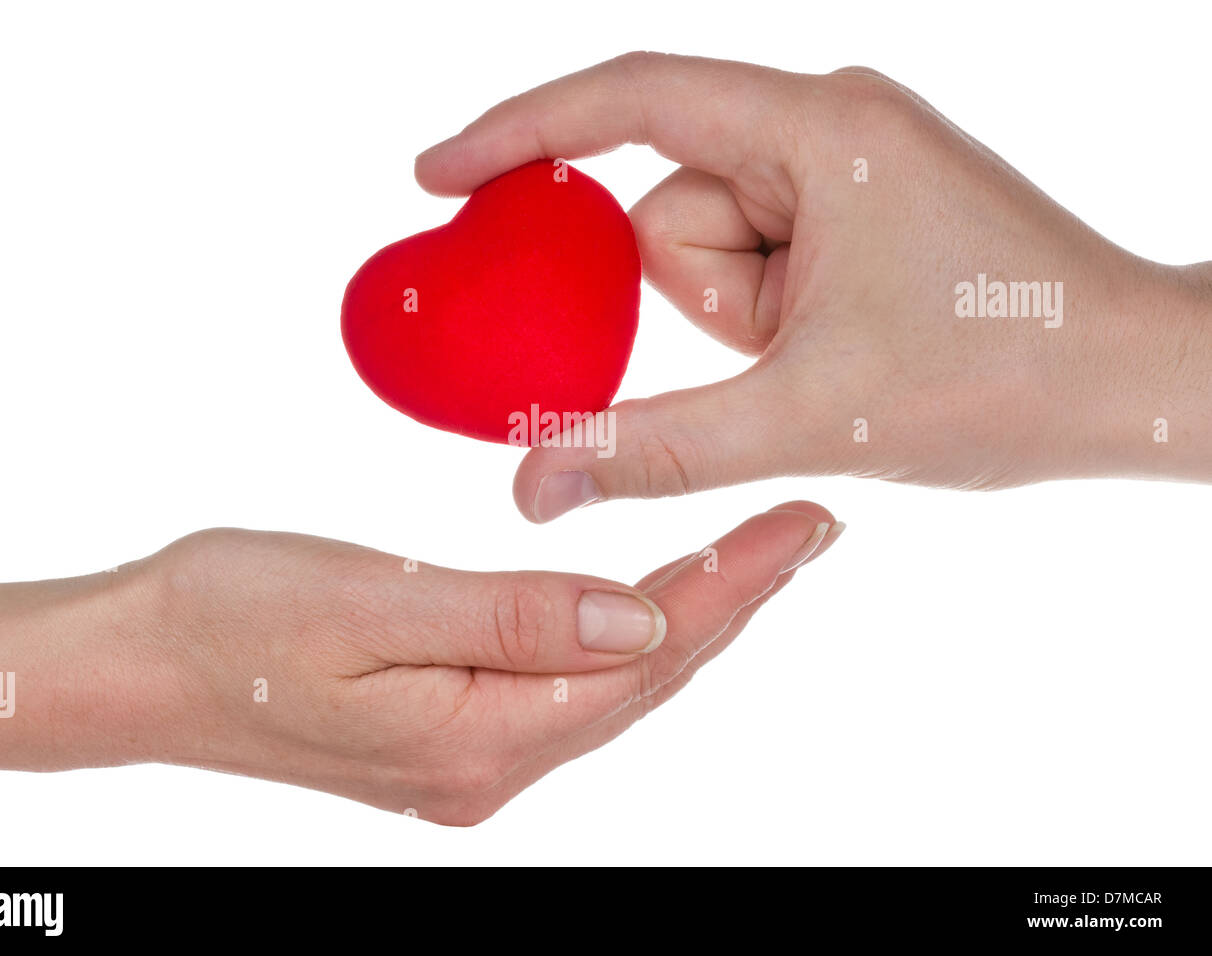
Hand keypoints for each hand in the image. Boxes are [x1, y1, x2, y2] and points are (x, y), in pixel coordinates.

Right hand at [0, 503, 839, 824]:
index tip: (802, 526)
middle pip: (642, 677)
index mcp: (477, 739)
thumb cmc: (231, 620)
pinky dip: (615, 633)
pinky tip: (640, 600)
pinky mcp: (446, 732)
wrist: (137, 666)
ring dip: (684, 617)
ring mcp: (467, 756)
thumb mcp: (369, 603)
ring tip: (750, 554)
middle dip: (729, 599)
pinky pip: (562, 685)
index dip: (730, 587)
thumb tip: (638, 612)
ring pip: (609, 683)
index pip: (642, 658)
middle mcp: (487, 765)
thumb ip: (510, 616)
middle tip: (806, 528)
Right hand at [416, 53, 1211, 520]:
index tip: (434, 177)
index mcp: (816, 129)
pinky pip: (753, 265)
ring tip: (829, 359)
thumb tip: (533, 482)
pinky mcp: (852, 210)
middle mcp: (824, 126)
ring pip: (708, 251)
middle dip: (700, 307)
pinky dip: (765, 325)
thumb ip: (655, 445)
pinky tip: (836, 352)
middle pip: (669, 209)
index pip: (630, 97)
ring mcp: (841, 168)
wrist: (1134, 386)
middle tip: (784, 358)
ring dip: (741, 328)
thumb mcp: (807, 416)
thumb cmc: (1003, 375)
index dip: (518, 132)